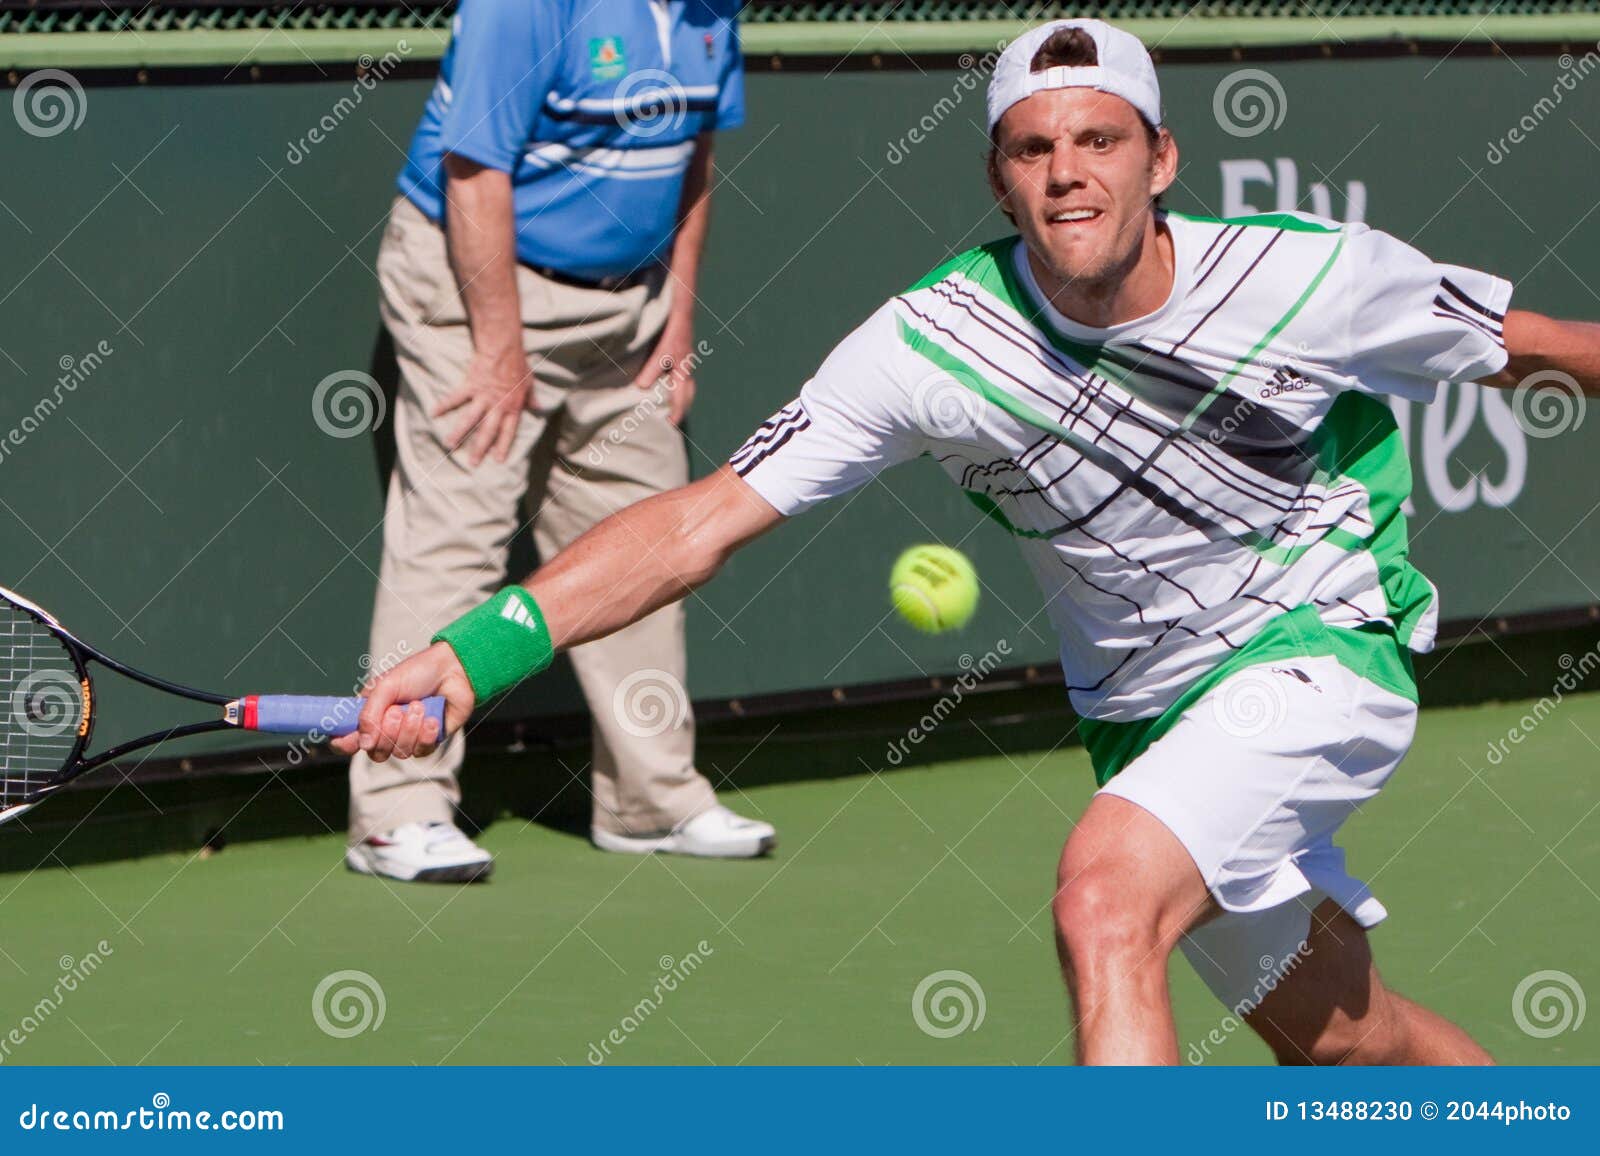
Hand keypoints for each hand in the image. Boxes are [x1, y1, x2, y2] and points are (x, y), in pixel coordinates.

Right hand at [331, 642, 476, 762]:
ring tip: (418, 706)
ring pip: (401, 753)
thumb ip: (370, 714)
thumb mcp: (386, 686)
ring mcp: (409, 736)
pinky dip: (426, 734)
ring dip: (409, 730)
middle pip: (376, 753)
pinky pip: (422, 751)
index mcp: (370, 713)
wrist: (454, 669)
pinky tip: (433, 718)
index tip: (347, 740)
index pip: (347, 739)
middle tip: (397, 710)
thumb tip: (363, 744)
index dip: (343, 744)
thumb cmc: (418, 672)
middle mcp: (387, 729)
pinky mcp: (430, 741)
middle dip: (387, 733)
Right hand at [433, 346, 537, 466]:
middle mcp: (497, 406)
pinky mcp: (470, 386)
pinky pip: (455, 398)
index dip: (503, 446)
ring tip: (450, 445)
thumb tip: (538, 408)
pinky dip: (443, 405)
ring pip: (469, 420)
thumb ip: (532, 398)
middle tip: (472, 463)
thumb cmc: (518, 364)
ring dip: (459, 433)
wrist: (503, 348)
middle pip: (487, 432)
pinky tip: (433, 413)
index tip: (498, 460)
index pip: (508, 432)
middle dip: (480, 449)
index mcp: (512, 407)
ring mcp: (482, 397)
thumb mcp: (529, 382)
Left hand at [632, 316, 695, 425]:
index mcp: (683, 373)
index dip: (676, 413)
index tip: (670, 425)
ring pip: (686, 385)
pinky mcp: (681, 356)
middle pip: (688, 394)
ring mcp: (685, 362)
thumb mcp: (662, 352)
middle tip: (673, 421)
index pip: (681, 399)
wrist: (682, 313)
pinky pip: (681, 376)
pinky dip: (677, 385)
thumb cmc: (673, 333)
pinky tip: (667, 382)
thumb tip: (642, 387)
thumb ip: (652, 369)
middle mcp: (686, 369)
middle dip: (682, 408)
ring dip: (681, 397)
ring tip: (671, 406)